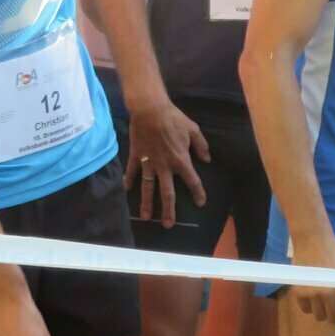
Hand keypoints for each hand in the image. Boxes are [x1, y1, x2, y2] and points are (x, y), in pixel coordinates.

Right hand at [126, 100, 209, 228]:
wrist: (150, 110)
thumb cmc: (174, 119)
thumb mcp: (194, 130)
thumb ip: (201, 146)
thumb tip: (207, 159)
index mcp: (181, 160)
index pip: (192, 181)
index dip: (198, 193)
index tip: (200, 203)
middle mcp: (165, 166)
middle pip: (167, 193)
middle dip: (169, 210)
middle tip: (169, 225)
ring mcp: (149, 163)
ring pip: (148, 188)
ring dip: (147, 204)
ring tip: (146, 218)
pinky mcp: (136, 156)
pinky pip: (132, 171)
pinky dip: (128, 180)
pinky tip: (127, 190)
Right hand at [288, 232, 334, 327]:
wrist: (314, 241)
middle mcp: (328, 295)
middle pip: (332, 319)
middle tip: (334, 304)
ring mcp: (312, 294)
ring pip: (318, 316)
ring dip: (322, 310)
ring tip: (322, 297)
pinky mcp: (298, 292)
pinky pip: (305, 310)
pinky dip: (309, 305)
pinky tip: (312, 293)